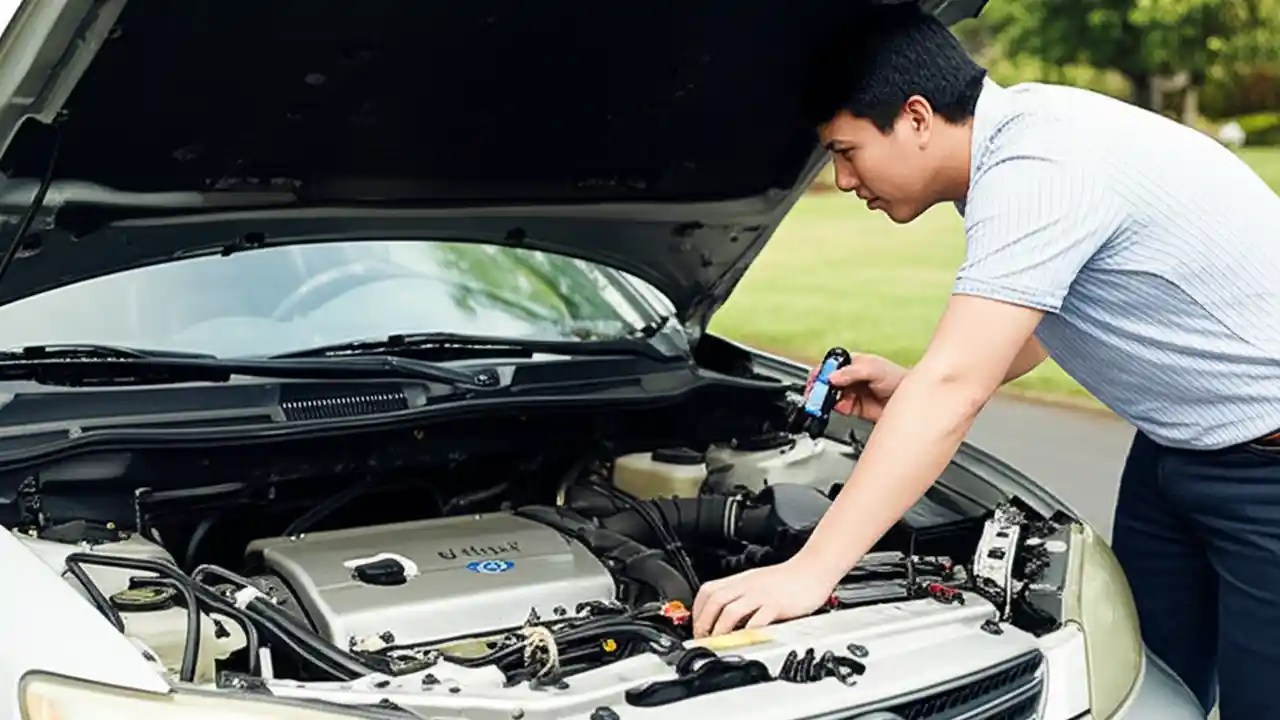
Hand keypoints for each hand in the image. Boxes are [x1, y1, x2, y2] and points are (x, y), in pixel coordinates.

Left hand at [691, 557, 840, 637]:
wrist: (813, 569)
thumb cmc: (788, 579)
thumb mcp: (757, 582)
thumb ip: (741, 595)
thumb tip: (723, 615)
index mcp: (740, 581)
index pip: (709, 590)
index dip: (698, 610)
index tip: (697, 626)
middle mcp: (747, 586)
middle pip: (715, 600)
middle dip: (704, 622)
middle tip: (702, 638)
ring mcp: (761, 595)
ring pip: (731, 610)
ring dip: (720, 629)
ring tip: (718, 643)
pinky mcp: (777, 604)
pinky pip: (758, 619)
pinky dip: (748, 631)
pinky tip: (744, 640)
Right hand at [806, 353, 906, 421]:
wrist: (914, 402)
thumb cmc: (898, 379)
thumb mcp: (875, 370)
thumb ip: (853, 372)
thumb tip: (833, 376)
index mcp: (854, 363)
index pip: (832, 364)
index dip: (822, 370)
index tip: (816, 378)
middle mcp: (851, 378)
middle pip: (828, 381)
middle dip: (820, 386)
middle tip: (816, 393)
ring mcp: (852, 393)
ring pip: (832, 396)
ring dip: (827, 399)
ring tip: (829, 401)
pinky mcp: (855, 408)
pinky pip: (839, 408)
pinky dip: (837, 409)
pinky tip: (842, 407)